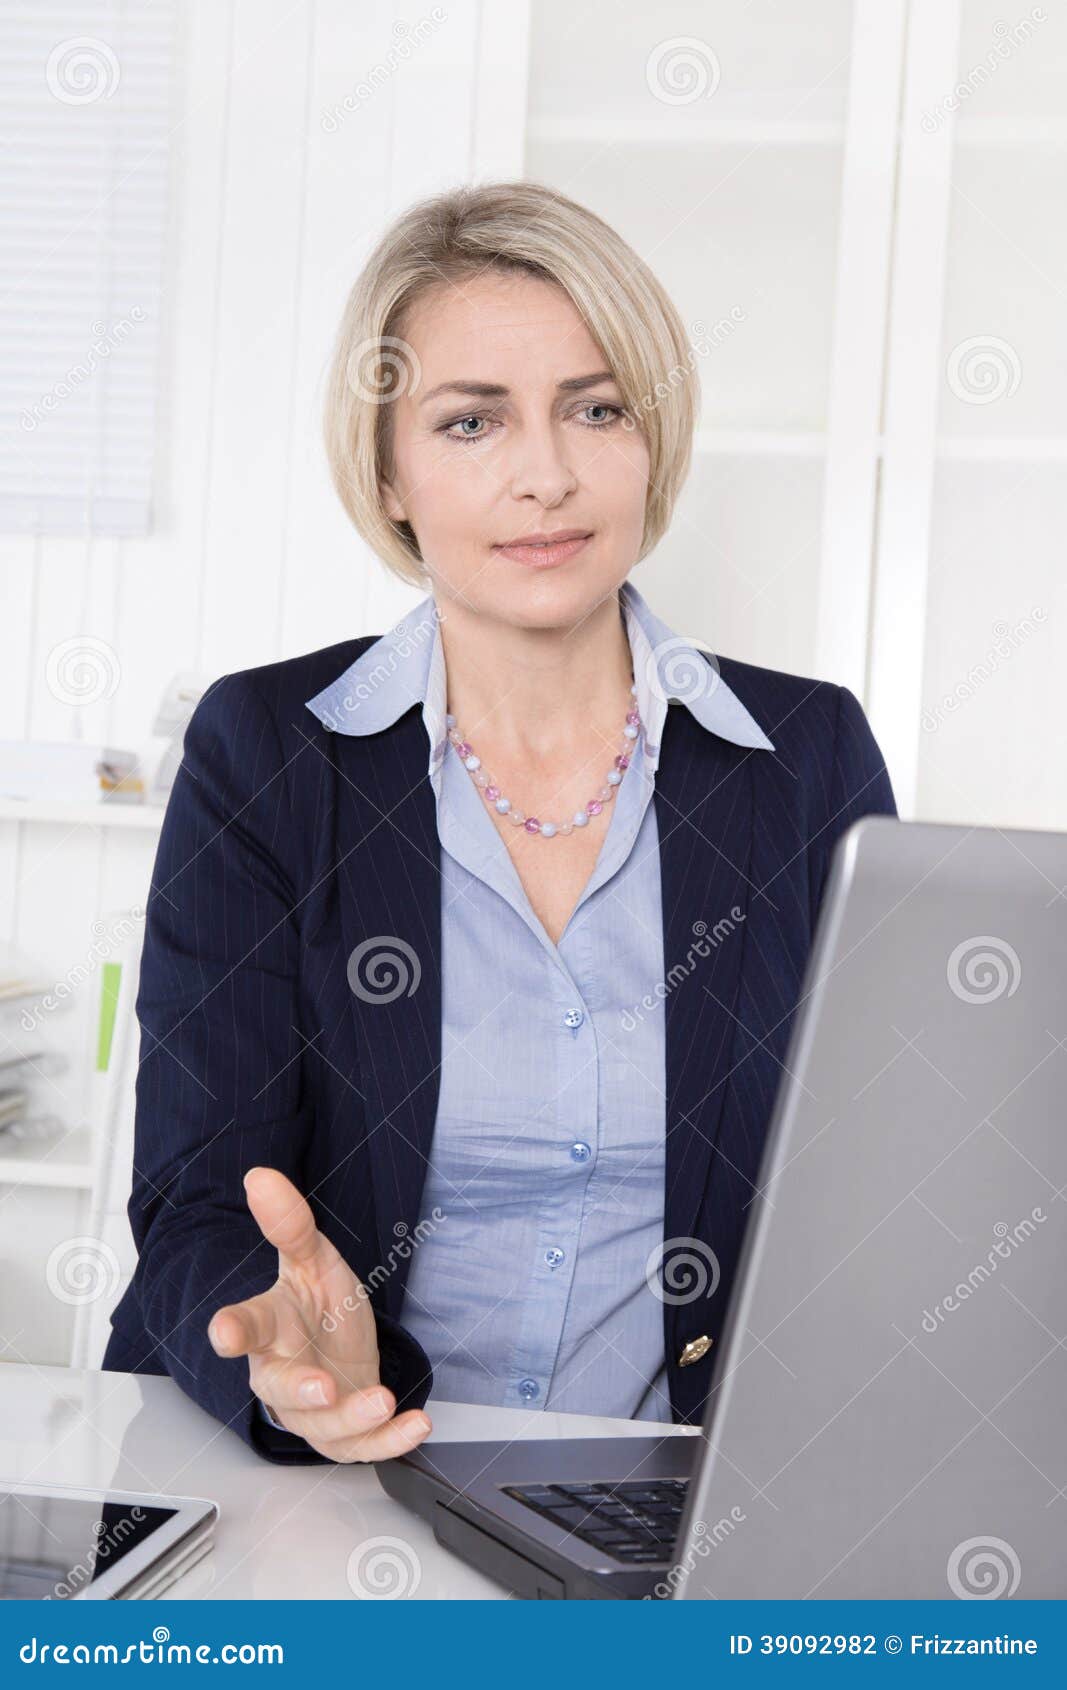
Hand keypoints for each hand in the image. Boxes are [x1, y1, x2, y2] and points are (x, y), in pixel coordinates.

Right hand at [207, 1166, 431, 1461]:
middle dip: (300, 1391)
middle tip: (323, 1388)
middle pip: (279, 1388)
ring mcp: (312, 1410)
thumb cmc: (318, 1306)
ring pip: (324, 1425)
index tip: (225, 1331)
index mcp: (269, 1328)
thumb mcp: (313, 1259)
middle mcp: (283, 1374)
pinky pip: (364, 1446)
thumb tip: (261, 1176)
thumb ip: (290, 1224)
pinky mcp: (344, 1434)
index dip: (233, 1330)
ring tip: (383, 1402)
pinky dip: (392, 1439)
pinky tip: (418, 1423)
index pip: (245, 1327)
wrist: (343, 1348)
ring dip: (354, 1418)